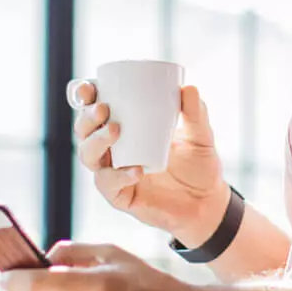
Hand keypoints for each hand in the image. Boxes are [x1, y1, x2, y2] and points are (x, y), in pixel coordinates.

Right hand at [72, 81, 229, 245]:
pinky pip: (108, 185)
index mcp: (126, 128)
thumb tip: (189, 88)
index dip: (84, 95)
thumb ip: (196, 113)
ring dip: (96, 141)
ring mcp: (114, 173)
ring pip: (88, 156)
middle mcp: (113, 150)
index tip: (89, 87)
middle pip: (84, 130)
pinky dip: (118, 175)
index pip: (96, 108)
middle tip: (103, 108)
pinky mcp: (120, 197)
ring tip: (115, 130)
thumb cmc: (198, 166)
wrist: (207, 203)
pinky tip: (136, 169)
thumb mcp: (200, 135)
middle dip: (86, 117)